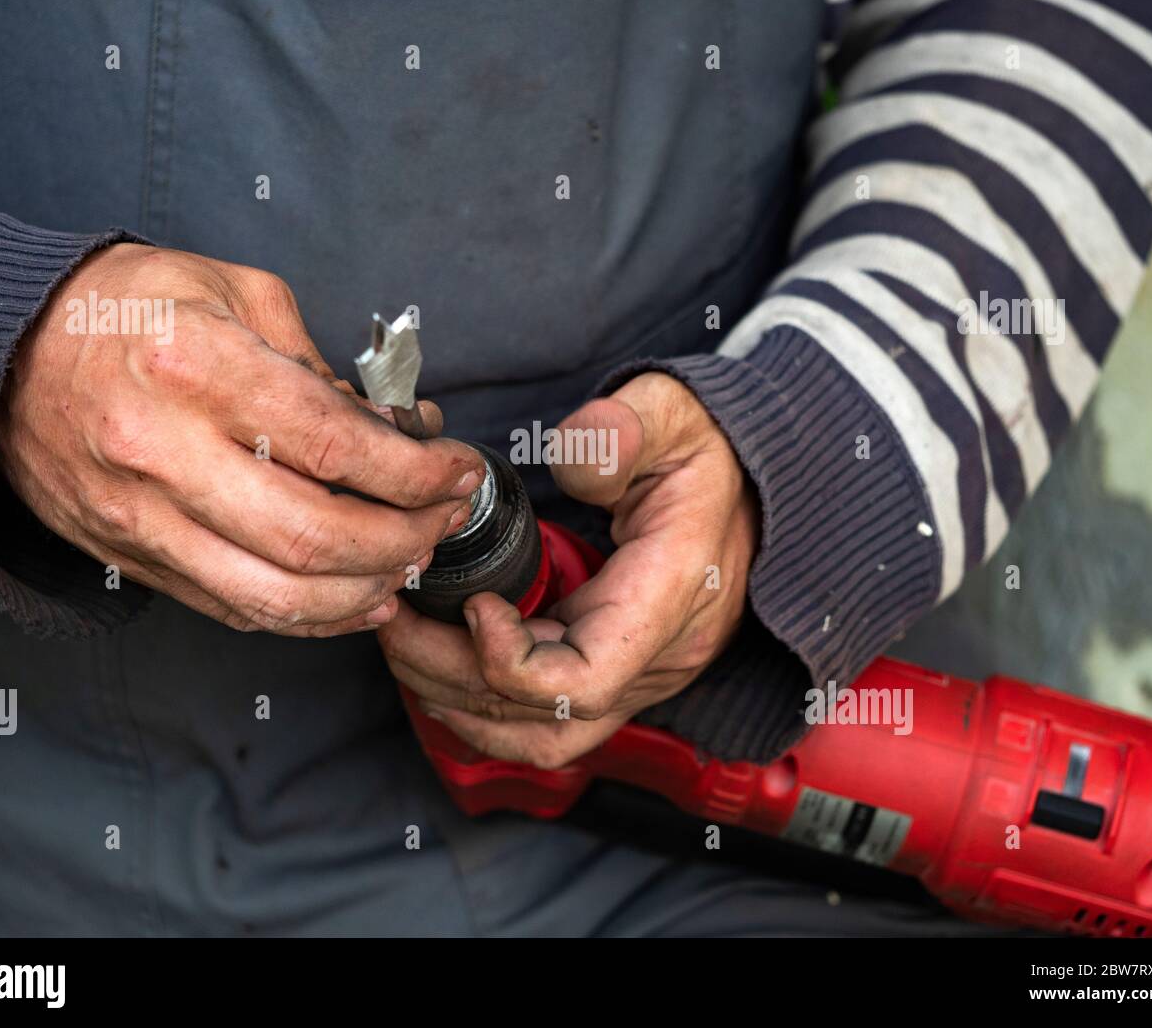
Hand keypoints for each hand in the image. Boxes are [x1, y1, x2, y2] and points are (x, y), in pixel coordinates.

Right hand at [0, 243, 484, 634]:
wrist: (8, 352)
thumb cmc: (127, 308)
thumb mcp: (233, 292)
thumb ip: (317, 362)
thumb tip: (388, 429)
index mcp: (197, 367)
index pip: (335, 445)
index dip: (417, 472)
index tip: (458, 471)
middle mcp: (164, 452)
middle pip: (314, 535)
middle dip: (404, 539)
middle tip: (442, 520)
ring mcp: (142, 517)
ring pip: (277, 594)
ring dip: (364, 591)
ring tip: (409, 564)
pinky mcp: (133, 557)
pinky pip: (234, 609)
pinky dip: (308, 618)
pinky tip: (357, 600)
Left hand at [378, 371, 758, 766]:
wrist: (754, 482)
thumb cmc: (709, 448)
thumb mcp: (674, 414)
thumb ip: (624, 426)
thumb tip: (570, 458)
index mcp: (669, 596)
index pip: (584, 680)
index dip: (509, 661)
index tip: (472, 602)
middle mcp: (658, 655)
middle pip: (544, 719)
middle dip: (452, 680)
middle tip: (397, 621)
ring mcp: (641, 673)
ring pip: (542, 737)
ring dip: (461, 704)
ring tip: (407, 645)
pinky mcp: (620, 672)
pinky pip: (550, 722)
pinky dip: (487, 708)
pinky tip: (442, 668)